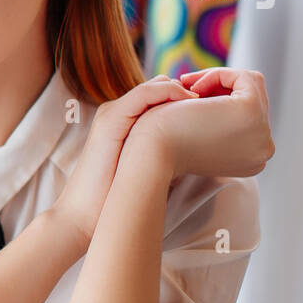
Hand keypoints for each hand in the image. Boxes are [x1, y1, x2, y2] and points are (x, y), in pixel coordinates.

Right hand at [51, 75, 200, 247]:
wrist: (84, 216)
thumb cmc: (115, 202)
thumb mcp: (148, 171)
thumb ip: (166, 157)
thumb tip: (200, 157)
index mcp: (124, 124)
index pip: (160, 99)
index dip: (188, 101)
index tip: (214, 111)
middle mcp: (116, 114)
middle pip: (160, 89)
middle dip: (189, 92)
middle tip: (218, 102)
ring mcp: (112, 114)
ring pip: (155, 86)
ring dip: (184, 90)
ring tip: (209, 101)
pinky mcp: (112, 119)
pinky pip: (146, 94)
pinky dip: (171, 93)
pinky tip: (193, 104)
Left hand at [127, 67, 274, 178]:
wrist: (150, 153)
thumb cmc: (163, 141)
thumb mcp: (198, 132)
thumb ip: (218, 121)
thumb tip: (223, 100)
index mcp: (253, 159)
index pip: (250, 115)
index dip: (222, 99)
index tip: (190, 97)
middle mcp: (264, 150)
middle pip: (255, 99)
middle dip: (221, 88)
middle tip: (187, 89)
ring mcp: (262, 133)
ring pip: (252, 86)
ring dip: (217, 80)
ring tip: (188, 89)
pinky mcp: (251, 111)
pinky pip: (245, 77)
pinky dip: (217, 74)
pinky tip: (192, 89)